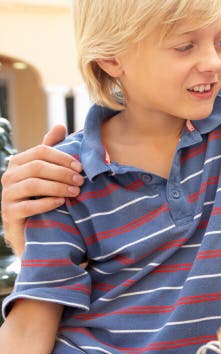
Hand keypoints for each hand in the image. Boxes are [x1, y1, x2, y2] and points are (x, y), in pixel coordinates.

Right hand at [1, 125, 79, 253]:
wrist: (31, 228)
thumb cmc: (42, 195)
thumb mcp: (48, 172)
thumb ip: (52, 150)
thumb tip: (60, 125)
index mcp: (19, 162)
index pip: (41, 151)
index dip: (62, 157)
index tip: (81, 166)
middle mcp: (9, 176)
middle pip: (37, 167)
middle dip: (62, 172)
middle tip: (81, 180)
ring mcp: (7, 195)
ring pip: (33, 185)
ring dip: (58, 187)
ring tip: (76, 192)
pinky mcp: (9, 213)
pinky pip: (28, 206)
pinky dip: (46, 203)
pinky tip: (61, 203)